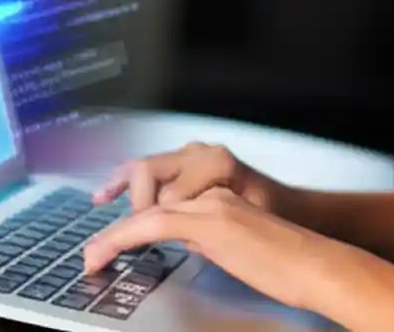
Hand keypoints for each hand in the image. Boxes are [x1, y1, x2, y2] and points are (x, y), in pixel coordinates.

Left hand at [82, 187, 348, 310]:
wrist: (318, 265)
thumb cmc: (290, 264)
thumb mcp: (241, 245)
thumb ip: (212, 237)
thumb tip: (189, 243)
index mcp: (220, 194)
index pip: (163, 190)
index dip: (129, 202)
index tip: (106, 225)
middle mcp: (213, 191)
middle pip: (147, 188)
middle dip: (114, 218)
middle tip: (94, 253)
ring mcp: (212, 204)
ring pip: (145, 206)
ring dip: (110, 235)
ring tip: (92, 259)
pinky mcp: (212, 222)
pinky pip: (153, 223)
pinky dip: (120, 239)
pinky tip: (103, 255)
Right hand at [92, 142, 293, 215]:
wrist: (292, 207)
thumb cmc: (274, 214)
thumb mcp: (245, 221)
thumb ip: (209, 222)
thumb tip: (177, 231)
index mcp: (217, 163)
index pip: (167, 195)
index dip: (148, 221)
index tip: (133, 240)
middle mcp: (203, 153)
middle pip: (149, 172)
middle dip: (136, 203)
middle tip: (129, 231)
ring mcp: (194, 155)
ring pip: (147, 166)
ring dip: (122, 185)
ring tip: (101, 202)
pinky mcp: (189, 162)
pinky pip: (152, 167)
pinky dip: (129, 180)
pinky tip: (108, 191)